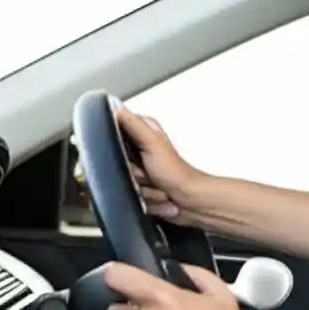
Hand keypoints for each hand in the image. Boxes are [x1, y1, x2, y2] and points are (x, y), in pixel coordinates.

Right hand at [115, 107, 204, 223]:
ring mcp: (144, 173)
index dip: (118, 147)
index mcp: (146, 134)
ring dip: (142, 189)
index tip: (130, 156)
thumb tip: (117, 109)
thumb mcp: (152, 143)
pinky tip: (160, 196)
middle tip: (146, 173)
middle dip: (131, 173)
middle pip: (117, 163)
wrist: (191, 201)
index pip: (117, 133)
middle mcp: (144, 152)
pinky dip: (148, 200)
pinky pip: (134, 197)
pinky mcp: (145, 190)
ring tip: (156, 186)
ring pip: (125, 182)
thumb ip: (134, 125)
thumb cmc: (177, 173)